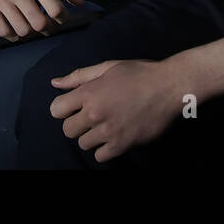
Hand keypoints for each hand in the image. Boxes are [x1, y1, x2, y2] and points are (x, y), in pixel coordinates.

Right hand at [0, 0, 82, 41]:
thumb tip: (78, 3)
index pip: (55, 9)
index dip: (63, 17)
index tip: (62, 16)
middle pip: (39, 24)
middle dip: (49, 28)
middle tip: (49, 24)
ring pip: (22, 30)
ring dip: (32, 32)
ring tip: (33, 24)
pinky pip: (2, 31)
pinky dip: (14, 35)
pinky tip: (18, 28)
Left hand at [49, 60, 184, 162]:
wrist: (169, 86)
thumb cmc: (139, 73)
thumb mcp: (108, 67)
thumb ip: (79, 76)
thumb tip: (54, 83)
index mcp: (89, 92)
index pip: (56, 109)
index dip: (64, 108)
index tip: (76, 106)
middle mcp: (94, 113)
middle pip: (67, 130)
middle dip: (77, 124)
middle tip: (93, 117)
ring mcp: (108, 131)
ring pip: (83, 144)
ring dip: (91, 137)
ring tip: (106, 126)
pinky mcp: (122, 144)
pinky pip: (100, 156)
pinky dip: (104, 149)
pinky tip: (114, 137)